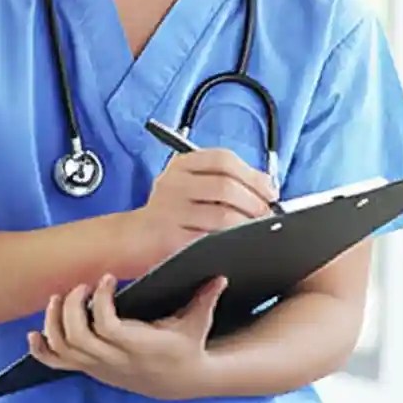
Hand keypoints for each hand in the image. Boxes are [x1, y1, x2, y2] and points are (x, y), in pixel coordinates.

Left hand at [27, 273, 227, 400]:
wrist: (178, 381)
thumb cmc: (185, 346)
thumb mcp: (198, 324)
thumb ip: (205, 299)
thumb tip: (219, 276)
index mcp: (140, 346)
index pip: (107, 326)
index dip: (100, 301)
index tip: (106, 278)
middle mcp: (115, 360)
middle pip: (78, 336)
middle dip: (72, 305)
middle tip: (81, 286)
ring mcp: (99, 366)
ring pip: (63, 348)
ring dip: (53, 320)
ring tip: (59, 297)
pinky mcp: (90, 369)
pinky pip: (56, 364)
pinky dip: (41, 351)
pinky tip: (34, 334)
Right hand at [131, 148, 278, 261]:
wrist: (132, 238)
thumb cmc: (170, 213)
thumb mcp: (189, 185)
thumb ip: (222, 179)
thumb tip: (266, 187)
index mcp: (181, 165)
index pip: (223, 159)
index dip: (253, 175)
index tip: (270, 191)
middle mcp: (173, 183)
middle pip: (226, 186)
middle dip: (255, 202)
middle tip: (265, 215)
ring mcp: (170, 210)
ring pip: (223, 216)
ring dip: (247, 224)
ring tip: (254, 231)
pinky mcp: (171, 238)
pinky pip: (211, 240)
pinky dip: (230, 241)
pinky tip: (235, 243)